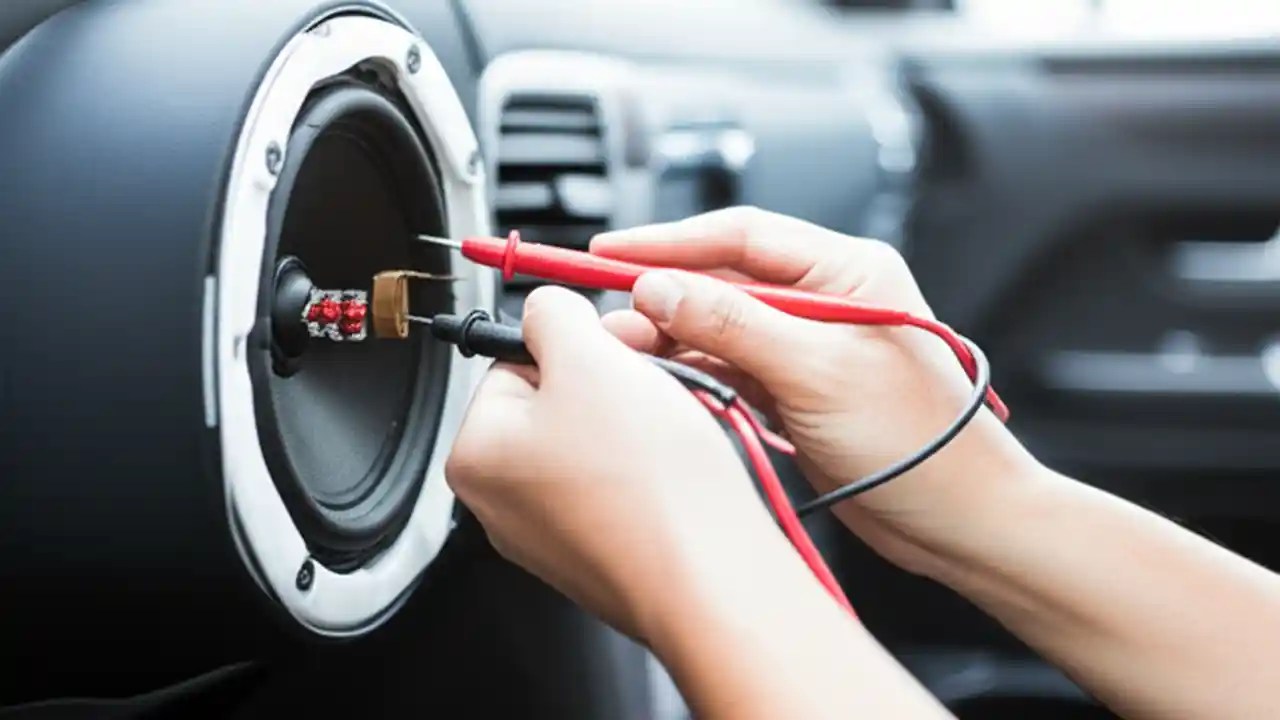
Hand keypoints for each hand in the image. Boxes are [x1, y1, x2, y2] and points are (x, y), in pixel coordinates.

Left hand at [445, 285, 807, 639]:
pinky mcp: (602, 555)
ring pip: (595, 443)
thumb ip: (553, 314)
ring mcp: (551, 537)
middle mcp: (501, 505)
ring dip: (635, 424)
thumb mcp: (590, 357)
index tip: (611, 354)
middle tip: (647, 390)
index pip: (514, 362)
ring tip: (669, 435)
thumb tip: (543, 306)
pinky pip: (622, 489)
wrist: (710, 577)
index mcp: (475, 454)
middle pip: (556, 402)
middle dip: (607, 386)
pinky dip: (651, 472)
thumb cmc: (647, 484)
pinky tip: (676, 476)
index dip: (573, 347)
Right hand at [592, 207, 1040, 575]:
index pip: (742, 237)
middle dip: (664, 296)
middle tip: (606, 315)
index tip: (612, 252)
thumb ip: (732, 324)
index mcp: (847, 272)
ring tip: (622, 353)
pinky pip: (730, 369)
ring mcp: (808, 348)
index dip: (671, 242)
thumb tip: (658, 288)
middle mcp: (825, 301)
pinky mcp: (795, 392)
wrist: (957, 519)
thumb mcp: (816, 370)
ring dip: (671, 339)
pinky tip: (659, 381)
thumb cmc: (916, 439)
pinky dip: (693, 374)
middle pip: (724, 281)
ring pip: (720, 328)